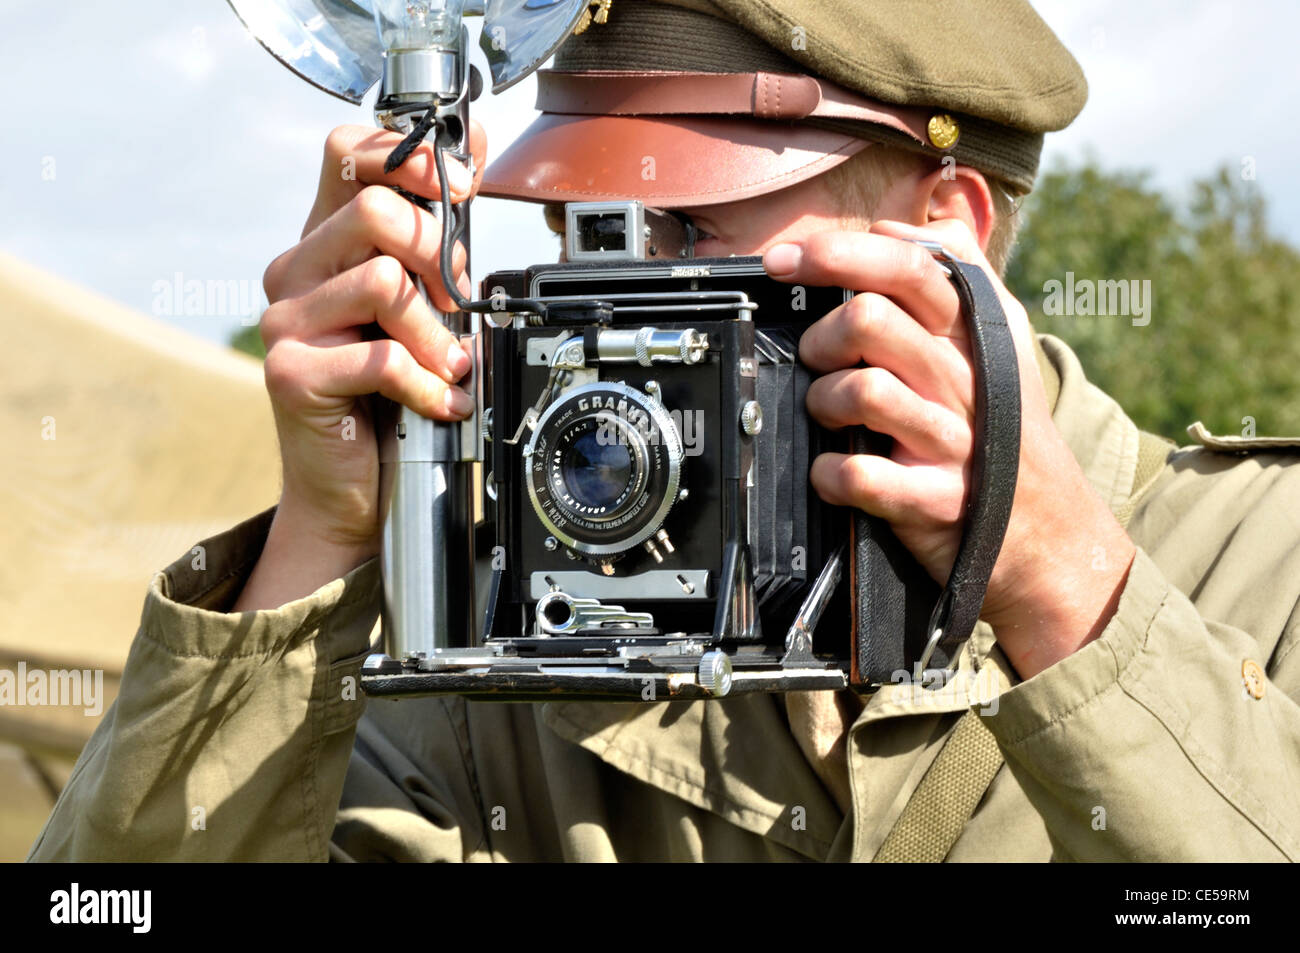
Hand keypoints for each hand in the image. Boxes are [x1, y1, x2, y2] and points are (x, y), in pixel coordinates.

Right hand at [233, 122, 486, 609]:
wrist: (350, 487)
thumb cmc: (389, 394)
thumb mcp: (418, 305)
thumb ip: (431, 243)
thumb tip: (467, 159)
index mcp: (324, 244)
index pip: (347, 154)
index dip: (408, 157)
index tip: (458, 186)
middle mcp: (294, 273)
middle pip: (375, 212)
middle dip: (437, 258)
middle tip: (455, 307)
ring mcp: (284, 322)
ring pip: (383, 283)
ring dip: (436, 334)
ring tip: (447, 368)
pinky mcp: (289, 373)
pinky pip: (382, 358)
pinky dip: (428, 386)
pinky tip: (438, 404)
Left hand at [764, 219, 1136, 677]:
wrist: (1049, 532)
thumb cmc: (1002, 428)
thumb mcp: (997, 337)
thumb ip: (954, 271)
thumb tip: (897, 222)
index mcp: (974, 332)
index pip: (909, 266)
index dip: (839, 253)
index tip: (785, 257)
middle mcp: (964, 378)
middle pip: (870, 320)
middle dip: (821, 337)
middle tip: (820, 359)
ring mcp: (951, 440)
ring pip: (862, 389)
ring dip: (823, 401)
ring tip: (830, 416)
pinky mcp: (935, 498)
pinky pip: (859, 474)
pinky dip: (831, 473)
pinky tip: (835, 471)